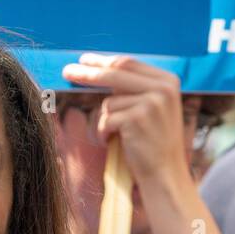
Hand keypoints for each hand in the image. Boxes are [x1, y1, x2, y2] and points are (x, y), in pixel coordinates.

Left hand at [61, 54, 192, 191]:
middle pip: (114, 73)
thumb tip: (99, 70)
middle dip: (87, 73)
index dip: (102, 61)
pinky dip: (104, 133)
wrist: (165, 173)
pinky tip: (116, 142)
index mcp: (167, 81)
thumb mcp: (153, 108)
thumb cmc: (153, 143)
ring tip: (119, 136)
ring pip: (108, 103)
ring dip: (105, 121)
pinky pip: (106, 120)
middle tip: (66, 72)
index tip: (84, 60)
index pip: (128, 63)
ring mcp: (151, 102)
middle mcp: (162, 88)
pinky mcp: (137, 118)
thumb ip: (134, 89)